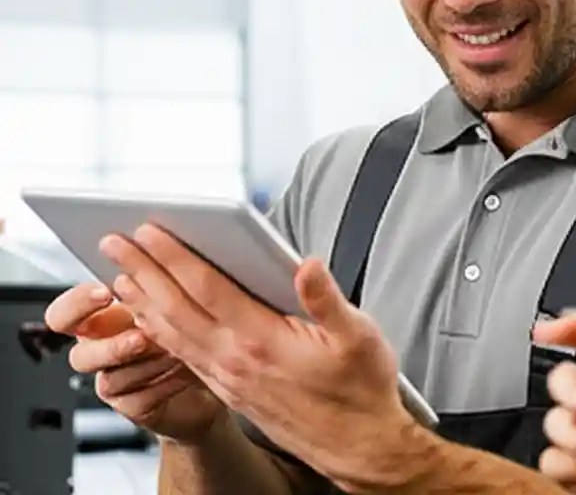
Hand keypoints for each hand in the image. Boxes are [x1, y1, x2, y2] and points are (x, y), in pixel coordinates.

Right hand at [44, 282, 225, 442]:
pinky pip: (137, 401)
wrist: (212, 374)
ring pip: (110, 380)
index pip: (64, 314)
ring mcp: (114, 381)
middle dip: (112, 346)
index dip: (77, 304)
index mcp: (100, 321)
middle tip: (142, 337)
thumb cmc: (188, 329)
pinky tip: (185, 373)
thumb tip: (155, 266)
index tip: (105, 293)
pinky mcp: (133, 406)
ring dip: (146, 364)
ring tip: (176, 352)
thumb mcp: (172, 303)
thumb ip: (154, 289)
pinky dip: (163, 385)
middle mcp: (100, 352)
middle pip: (80, 355)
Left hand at [101, 225, 423, 490]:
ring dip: (142, 301)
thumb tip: (306, 265)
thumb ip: (328, 300)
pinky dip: (159, 332)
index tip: (148, 230)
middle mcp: (234, 360)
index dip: (173, 256)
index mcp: (262, 341)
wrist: (357, 446)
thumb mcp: (360, 338)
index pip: (205, 289)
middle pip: (174, 308)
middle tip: (113, 242)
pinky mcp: (229, 391)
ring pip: (172, 333)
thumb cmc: (361, 391)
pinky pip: (183, 354)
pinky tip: (152, 320)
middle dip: (141, 270)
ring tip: (120, 276)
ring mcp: (227, 379)